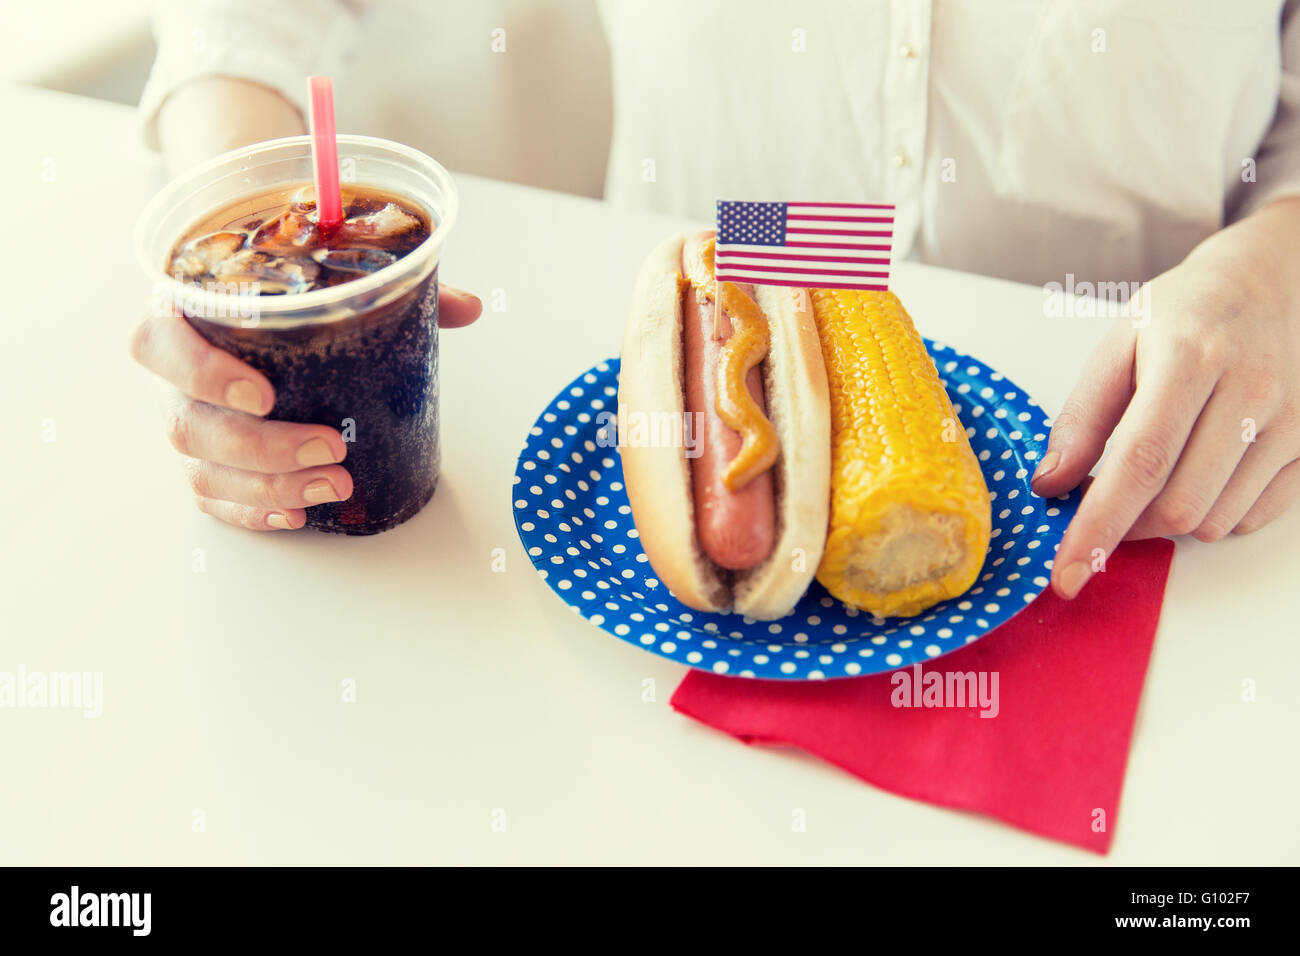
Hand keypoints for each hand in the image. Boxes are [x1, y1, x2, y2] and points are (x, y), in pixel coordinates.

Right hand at [129, 286, 482, 530]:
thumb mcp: (331, 286)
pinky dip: (253, 513)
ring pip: (202, 470)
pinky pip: (212, 499)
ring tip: (332, 486)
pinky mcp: (203, 464)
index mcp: (185, 317)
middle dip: (262, 448)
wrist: (256, 321)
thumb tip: (471, 307)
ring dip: (268, 487)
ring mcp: (186, 423)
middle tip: (330, 446)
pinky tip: (296, 516)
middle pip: (188, 423)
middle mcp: (174, 377)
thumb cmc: (286, 304)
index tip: (263, 394)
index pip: (159, 344)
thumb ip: (392, 291)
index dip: (200, 373)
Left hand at [1032, 199, 1299, 597]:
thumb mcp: (1119, 343)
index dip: (1098, 526)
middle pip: (1179, 504)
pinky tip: (1200, 474)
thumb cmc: (1187, 313)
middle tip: (1105, 502)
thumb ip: (1082, 417)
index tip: (1066, 575)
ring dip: (1169, 519)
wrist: (1277, 280)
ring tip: (1156, 475)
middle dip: (1128, 524)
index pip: (1139, 463)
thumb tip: (1050, 486)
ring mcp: (1294, 422)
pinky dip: (1214, 514)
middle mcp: (1252, 392)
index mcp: (1191, 358)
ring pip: (1215, 520)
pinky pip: (1254, 517)